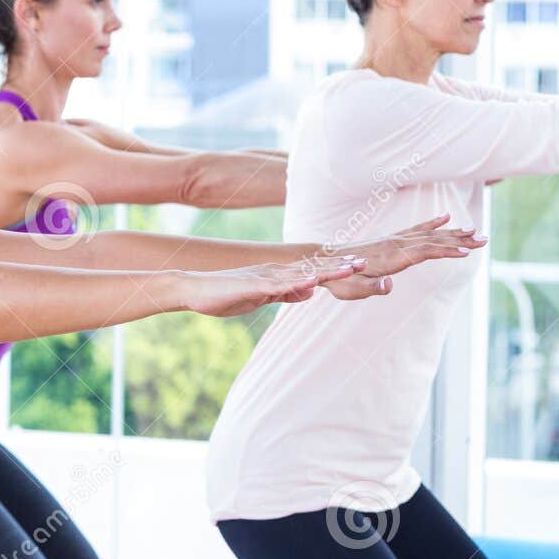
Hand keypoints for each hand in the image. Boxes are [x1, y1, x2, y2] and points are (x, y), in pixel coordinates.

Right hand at [177, 255, 365, 317]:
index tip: (360, 267)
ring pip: (300, 274)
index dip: (337, 269)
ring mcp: (263, 278)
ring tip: (350, 268)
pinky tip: (309, 282)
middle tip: (366, 262)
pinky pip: (275, 286)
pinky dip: (294, 284)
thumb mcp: (260, 296)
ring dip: (325, 271)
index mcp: (278, 276)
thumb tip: (309, 292)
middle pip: (313, 269)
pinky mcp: (250, 287)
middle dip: (340, 266)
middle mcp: (275, 272)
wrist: (192, 290)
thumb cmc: (223, 295)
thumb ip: (284, 293)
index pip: (313, 272)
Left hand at [345, 215, 486, 278]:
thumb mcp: (349, 289)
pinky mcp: (390, 238)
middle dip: (460, 240)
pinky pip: (416, 229)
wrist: (323, 259)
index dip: (445, 252)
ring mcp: (394, 239)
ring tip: (477, 231)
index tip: (466, 252)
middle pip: (433, 241)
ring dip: (453, 232)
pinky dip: (433, 223)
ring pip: (430, 234)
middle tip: (485, 240)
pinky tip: (447, 217)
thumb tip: (390, 286)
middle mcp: (395, 244)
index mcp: (390, 258)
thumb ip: (370, 288)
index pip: (424, 252)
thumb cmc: (338, 278)